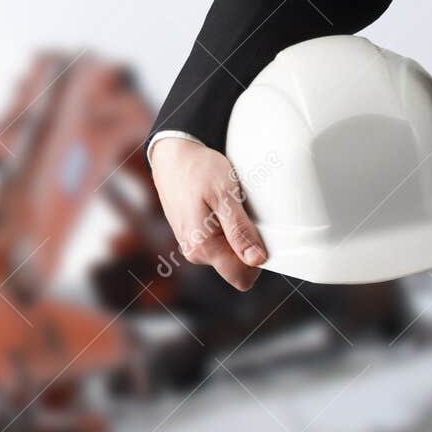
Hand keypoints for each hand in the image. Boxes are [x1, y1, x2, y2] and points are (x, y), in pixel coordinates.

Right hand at [150, 137, 263, 290]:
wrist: (172, 154)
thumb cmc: (199, 169)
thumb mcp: (225, 195)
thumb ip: (239, 230)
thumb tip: (256, 260)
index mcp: (203, 247)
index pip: (242, 277)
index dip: (257, 259)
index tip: (258, 231)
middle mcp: (195, 253)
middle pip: (236, 265)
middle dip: (246, 243)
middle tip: (243, 210)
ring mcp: (192, 245)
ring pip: (228, 253)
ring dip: (236, 233)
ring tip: (229, 205)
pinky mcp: (192, 236)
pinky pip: (218, 242)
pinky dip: (225, 227)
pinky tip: (220, 205)